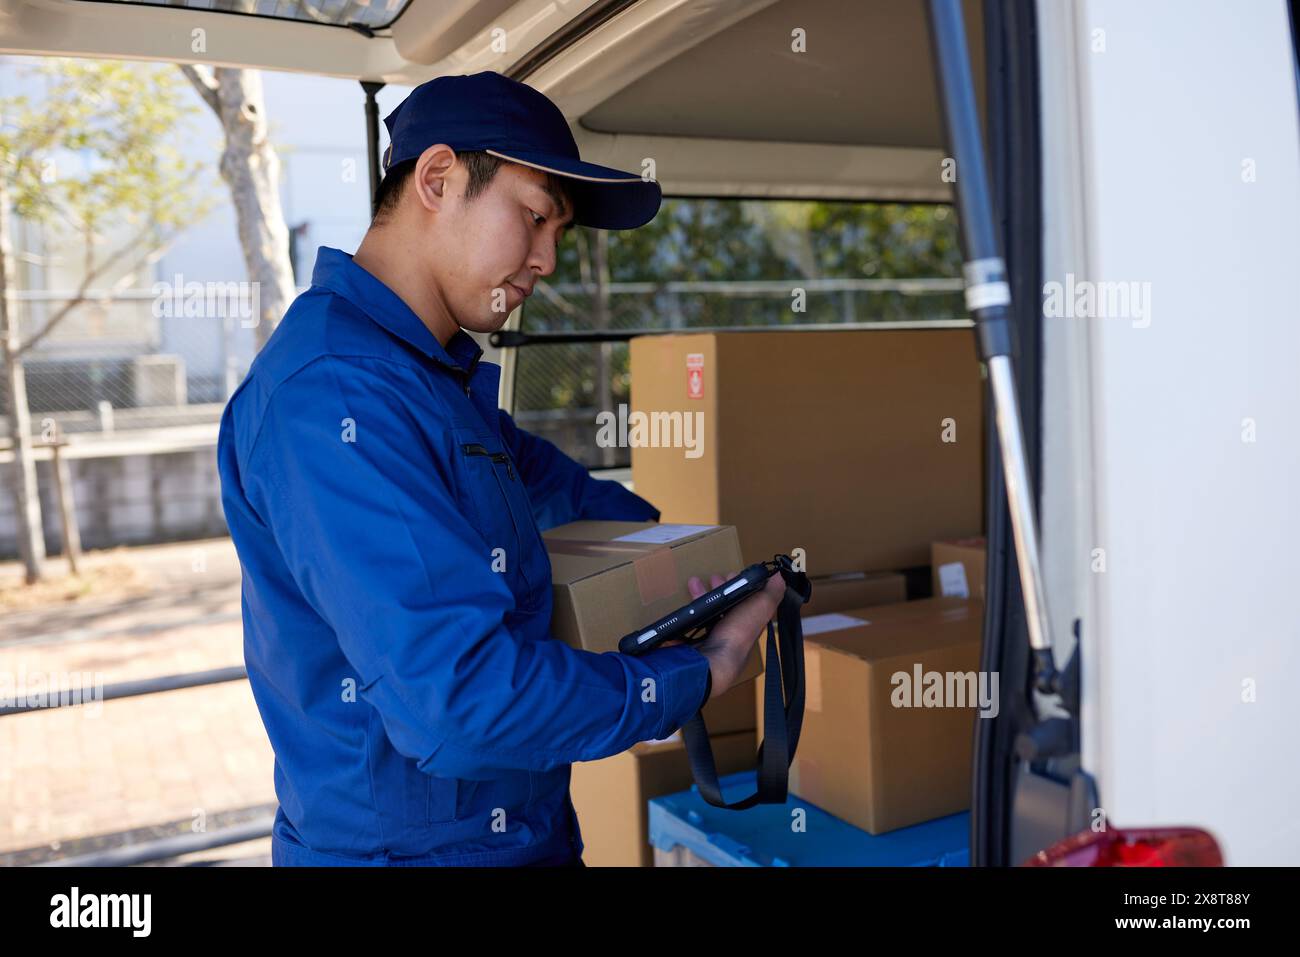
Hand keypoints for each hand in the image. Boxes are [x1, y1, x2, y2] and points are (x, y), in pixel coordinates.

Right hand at [674, 568, 784, 699]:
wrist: (712, 661)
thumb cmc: (738, 634)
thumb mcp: (761, 608)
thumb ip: (772, 593)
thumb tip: (781, 577)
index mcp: (749, 624)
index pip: (747, 601)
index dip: (741, 585)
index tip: (732, 573)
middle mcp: (733, 632)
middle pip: (727, 606)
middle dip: (720, 589)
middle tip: (713, 577)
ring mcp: (712, 639)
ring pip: (708, 612)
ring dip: (702, 595)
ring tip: (693, 582)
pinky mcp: (693, 642)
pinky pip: (691, 624)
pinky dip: (688, 613)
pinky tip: (683, 607)